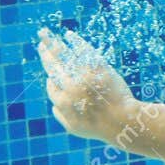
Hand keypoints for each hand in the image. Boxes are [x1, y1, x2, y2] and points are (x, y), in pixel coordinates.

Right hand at [37, 26, 138, 141]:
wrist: (123, 121)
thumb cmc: (101, 127)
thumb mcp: (75, 129)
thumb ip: (61, 117)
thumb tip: (55, 105)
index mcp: (62, 101)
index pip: (52, 85)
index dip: (52, 79)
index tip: (53, 74)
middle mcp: (70, 87)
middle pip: (53, 66)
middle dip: (45, 54)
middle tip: (42, 44)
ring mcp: (83, 76)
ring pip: (64, 56)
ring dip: (54, 44)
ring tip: (46, 35)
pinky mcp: (98, 68)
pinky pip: (84, 52)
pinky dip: (75, 42)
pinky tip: (69, 35)